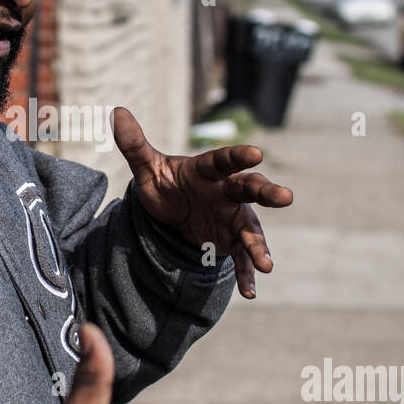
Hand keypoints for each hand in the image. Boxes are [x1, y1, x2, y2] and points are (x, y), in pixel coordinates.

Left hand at [111, 106, 292, 298]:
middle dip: (267, 193)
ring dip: (259, 245)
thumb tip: (117, 112)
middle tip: (286, 197)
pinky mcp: (231, 242)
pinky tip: (249, 292)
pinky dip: (245, 274)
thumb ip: (135, 144)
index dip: (239, 156)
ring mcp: (232, 218)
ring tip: (266, 264)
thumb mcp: (147, 168)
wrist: (170, 214)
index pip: (224, 161)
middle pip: (250, 190)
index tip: (256, 153)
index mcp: (208, 170)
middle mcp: (227, 192)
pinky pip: (241, 258)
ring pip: (251, 229)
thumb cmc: (165, 185)